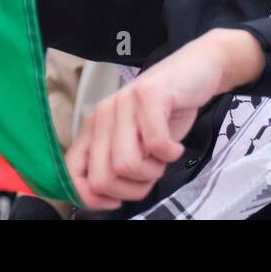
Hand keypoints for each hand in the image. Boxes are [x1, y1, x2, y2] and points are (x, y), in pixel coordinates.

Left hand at [66, 28, 265, 210]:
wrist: (197, 70)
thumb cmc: (167, 111)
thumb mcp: (137, 142)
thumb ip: (117, 164)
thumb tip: (105, 200)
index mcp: (94, 128)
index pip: (73, 172)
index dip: (92, 198)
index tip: (116, 201)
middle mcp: (102, 114)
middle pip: (102, 177)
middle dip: (131, 189)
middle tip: (150, 173)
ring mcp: (123, 102)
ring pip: (126, 164)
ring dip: (153, 170)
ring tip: (163, 155)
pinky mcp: (148, 95)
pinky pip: (156, 144)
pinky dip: (171, 153)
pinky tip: (175, 145)